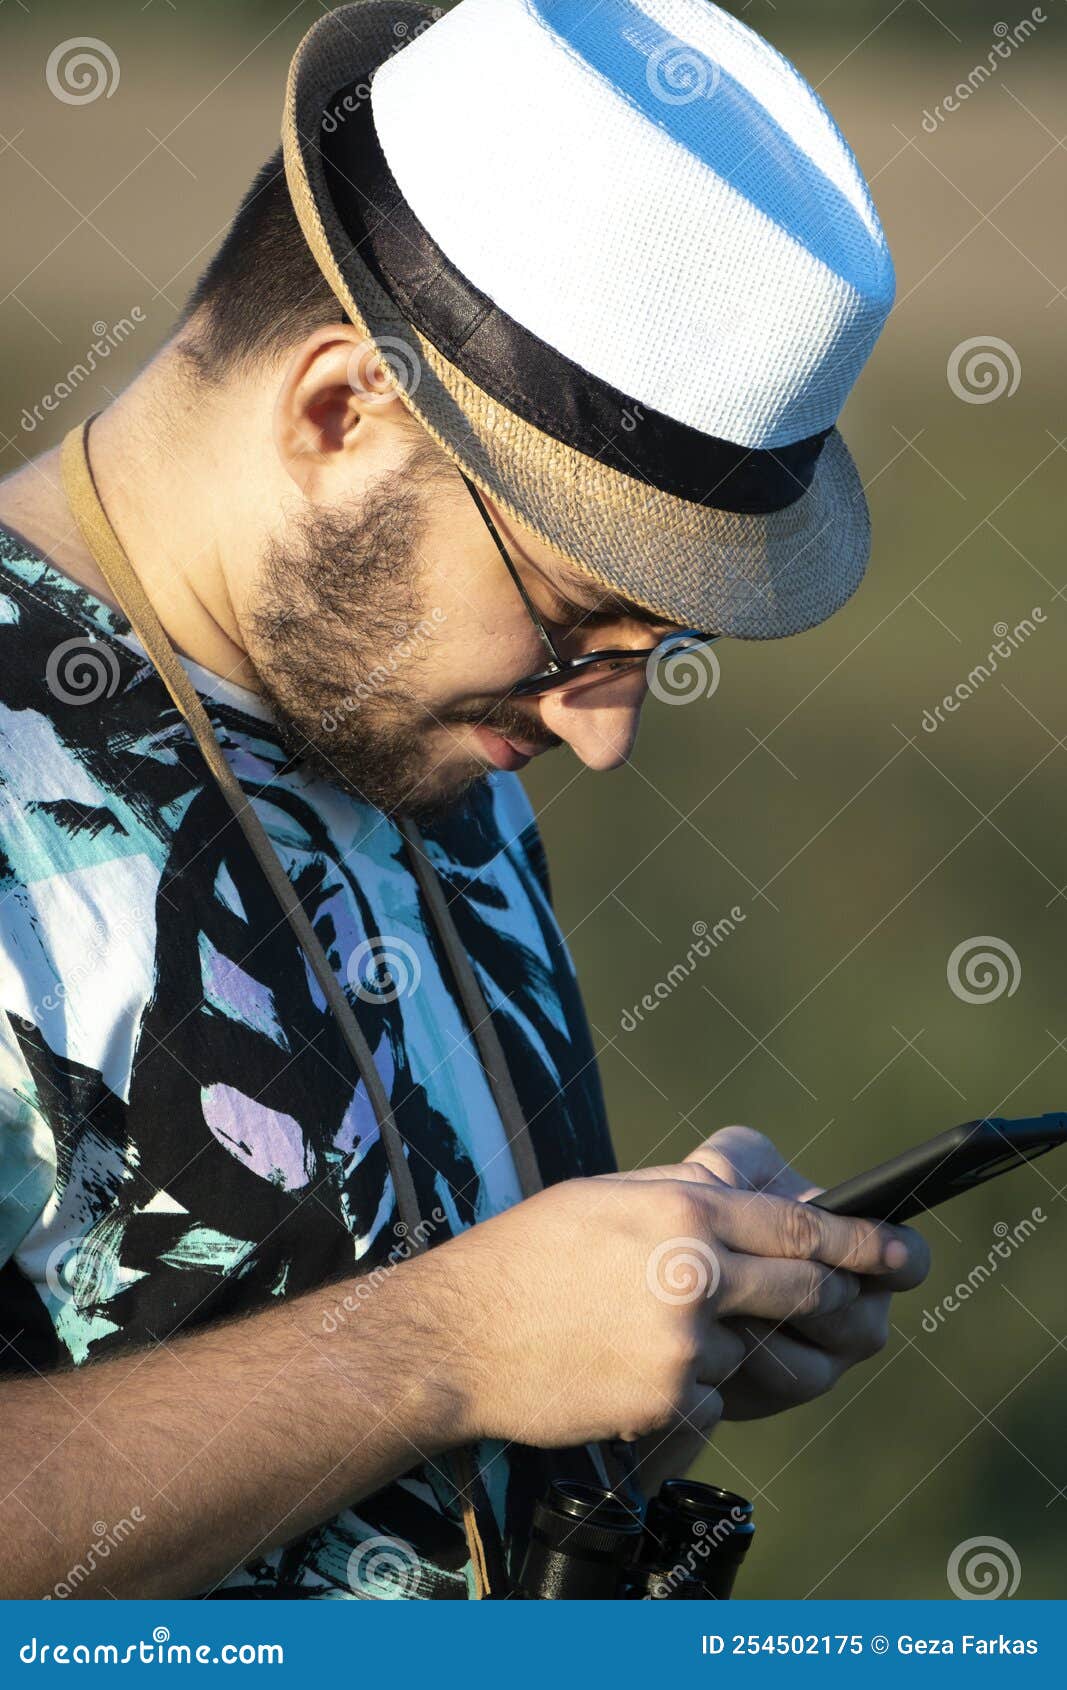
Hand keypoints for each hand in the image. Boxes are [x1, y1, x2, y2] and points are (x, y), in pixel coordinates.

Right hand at [439, 1144, 923, 1452]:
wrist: (458, 1338)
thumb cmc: (526, 1256)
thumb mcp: (608, 1197)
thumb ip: (687, 1199)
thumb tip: (755, 1204)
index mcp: (681, 1212)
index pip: (800, 1227)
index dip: (864, 1242)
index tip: (903, 1252)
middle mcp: (693, 1274)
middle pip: (806, 1290)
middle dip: (832, 1298)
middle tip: (846, 1303)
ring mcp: (683, 1345)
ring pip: (758, 1350)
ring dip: (737, 1346)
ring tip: (671, 1332)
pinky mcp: (666, 1402)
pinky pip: (714, 1398)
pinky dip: (691, 1388)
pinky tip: (634, 1368)